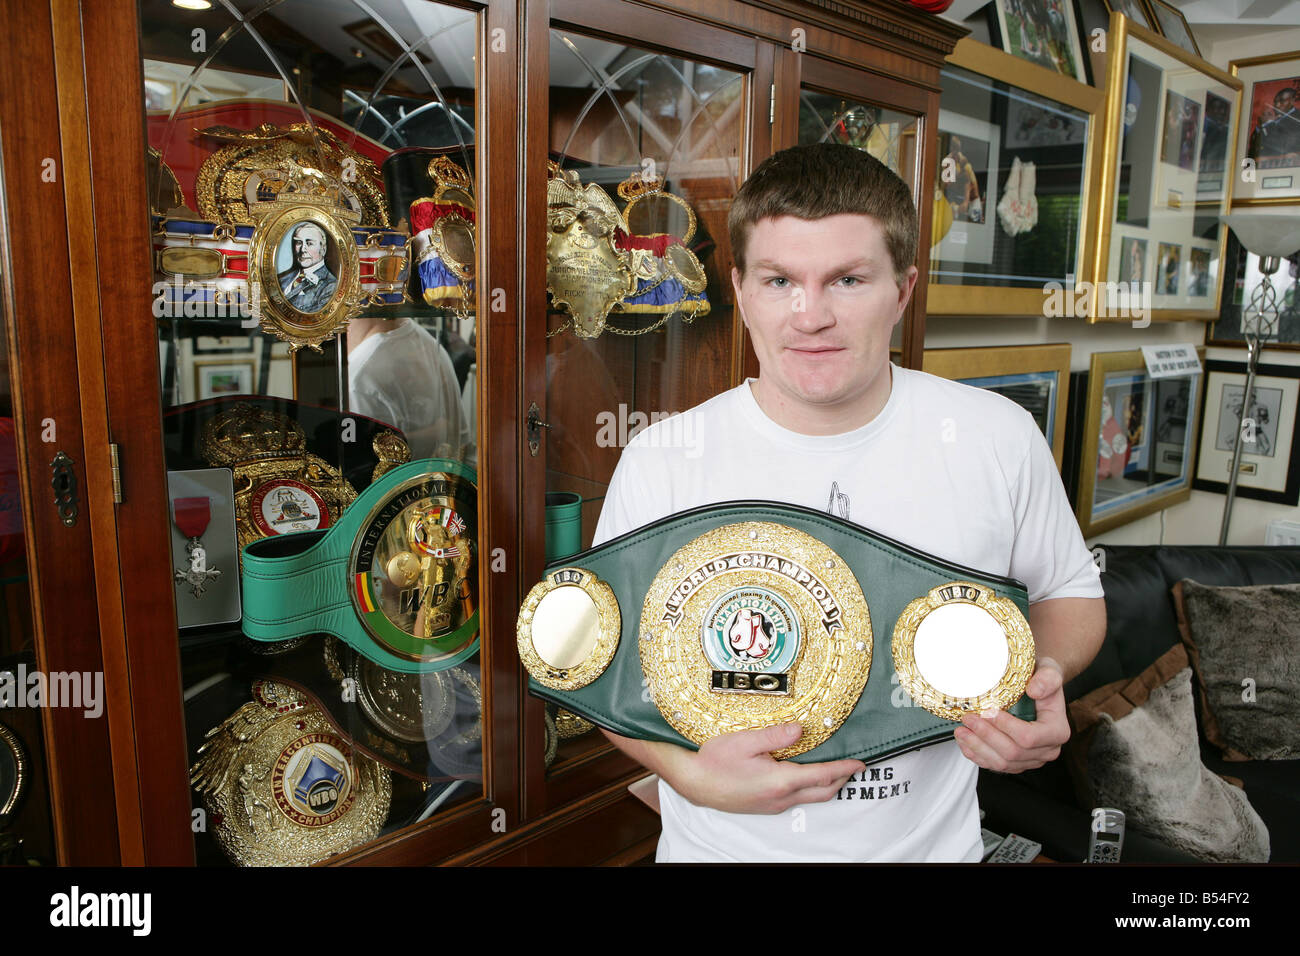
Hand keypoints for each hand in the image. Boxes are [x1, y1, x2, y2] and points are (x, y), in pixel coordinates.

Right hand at [677, 722, 864, 813]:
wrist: (694, 782)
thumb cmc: (715, 761)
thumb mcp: (745, 741)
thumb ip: (776, 735)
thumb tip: (801, 729)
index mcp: (781, 781)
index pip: (823, 775)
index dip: (844, 768)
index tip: (861, 762)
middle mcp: (781, 797)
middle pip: (823, 792)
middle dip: (841, 779)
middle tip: (853, 766)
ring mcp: (773, 804)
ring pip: (810, 797)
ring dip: (826, 785)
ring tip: (833, 769)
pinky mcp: (765, 805)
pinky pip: (795, 798)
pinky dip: (809, 787)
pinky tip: (803, 774)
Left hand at [953, 657, 1069, 773]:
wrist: (1039, 688)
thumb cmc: (1043, 679)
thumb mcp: (1050, 671)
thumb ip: (1047, 679)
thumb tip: (1034, 690)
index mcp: (1057, 731)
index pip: (1028, 737)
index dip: (1005, 727)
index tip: (986, 712)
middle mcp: (1048, 750)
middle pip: (1013, 753)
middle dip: (986, 736)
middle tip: (967, 719)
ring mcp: (1032, 759)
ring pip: (1003, 763)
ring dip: (978, 748)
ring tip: (960, 731)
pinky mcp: (1018, 763)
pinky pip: (996, 766)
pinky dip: (978, 756)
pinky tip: (965, 743)